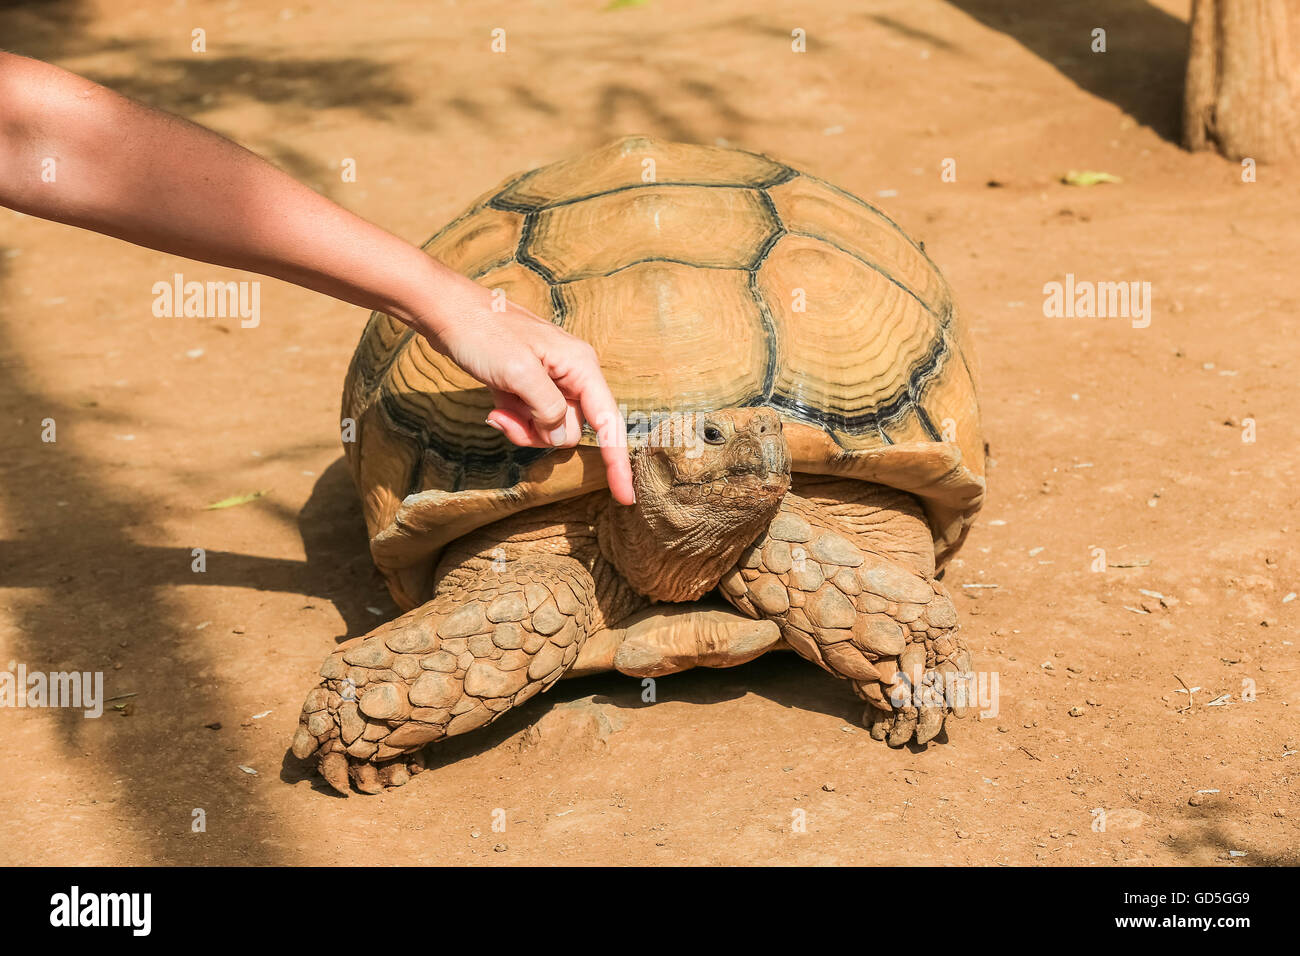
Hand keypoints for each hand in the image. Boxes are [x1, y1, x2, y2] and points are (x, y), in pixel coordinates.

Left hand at [414, 276, 634, 505]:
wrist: (448, 312)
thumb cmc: (484, 334)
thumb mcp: (518, 373)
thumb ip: (547, 409)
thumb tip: (561, 435)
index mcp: (581, 366)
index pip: (609, 423)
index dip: (617, 462)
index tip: (626, 497)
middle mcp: (573, 374)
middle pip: (572, 430)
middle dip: (540, 435)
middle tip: (506, 416)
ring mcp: (551, 381)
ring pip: (549, 429)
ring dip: (522, 428)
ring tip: (497, 408)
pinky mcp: (530, 387)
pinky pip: (531, 420)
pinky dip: (513, 421)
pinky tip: (494, 405)